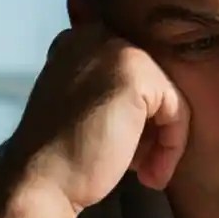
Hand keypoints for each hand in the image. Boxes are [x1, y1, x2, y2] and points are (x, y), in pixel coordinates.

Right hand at [8, 6, 189, 214]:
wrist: (42, 181)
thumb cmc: (63, 156)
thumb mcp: (85, 108)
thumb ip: (113, 91)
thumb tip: (153, 97)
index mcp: (80, 41)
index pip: (136, 73)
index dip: (142, 117)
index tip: (131, 151)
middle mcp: (96, 36)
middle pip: (154, 83)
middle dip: (153, 128)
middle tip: (139, 165)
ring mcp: (115, 51)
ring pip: (167, 97)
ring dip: (164, 141)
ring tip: (145, 173)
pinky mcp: (134, 74)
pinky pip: (176, 109)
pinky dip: (171, 145)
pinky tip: (149, 174)